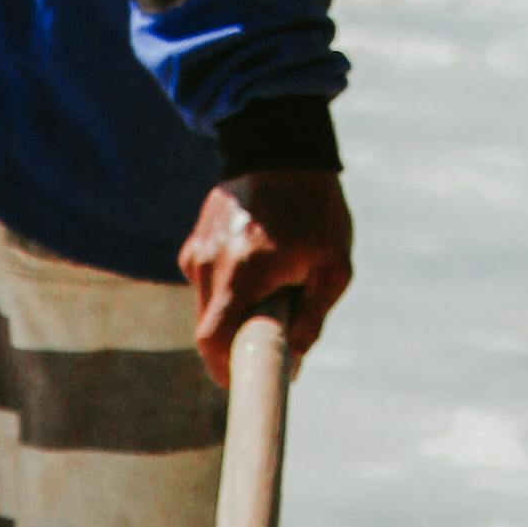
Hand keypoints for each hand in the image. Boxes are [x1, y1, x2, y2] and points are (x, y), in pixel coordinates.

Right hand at [179, 171, 353, 382]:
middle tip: (271, 332)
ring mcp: (196, 251)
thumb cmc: (315, 209)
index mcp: (242, 273)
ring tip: (272, 282)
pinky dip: (230, 288)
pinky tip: (257, 262)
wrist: (282, 144)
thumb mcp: (332, 267)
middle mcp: (209, 264)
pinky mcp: (194, 242)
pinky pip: (208, 283)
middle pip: (210, 330)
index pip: (212, 342)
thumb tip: (293, 363)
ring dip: (236, 311)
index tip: (240, 381)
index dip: (222, 370)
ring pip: (210, 307)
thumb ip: (312, 320)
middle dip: (237, 340)